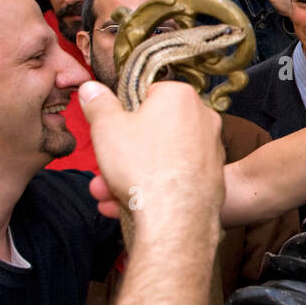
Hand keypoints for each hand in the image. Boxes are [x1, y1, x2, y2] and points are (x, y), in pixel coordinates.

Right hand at [79, 80, 224, 228]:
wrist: (176, 216)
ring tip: (107, 192)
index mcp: (180, 96)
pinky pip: (176, 175)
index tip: (110, 131)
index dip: (123, 114)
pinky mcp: (213, 175)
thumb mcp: (106, 127)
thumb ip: (98, 104)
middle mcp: (203, 117)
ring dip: (131, 173)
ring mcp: (212, 148)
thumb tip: (92, 88)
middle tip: (102, 168)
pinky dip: (155, 186)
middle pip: (153, 130)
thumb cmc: (143, 165)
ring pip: (162, 156)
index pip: (146, 94)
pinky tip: (131, 203)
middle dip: (123, 152)